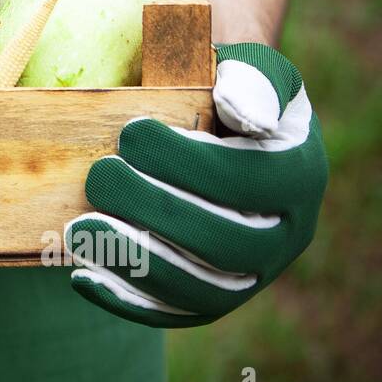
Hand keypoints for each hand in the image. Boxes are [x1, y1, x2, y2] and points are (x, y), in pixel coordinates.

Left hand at [64, 44, 327, 327]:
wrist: (222, 127)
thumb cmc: (229, 89)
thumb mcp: (250, 67)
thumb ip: (253, 80)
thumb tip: (244, 114)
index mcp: (301, 175)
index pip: (248, 180)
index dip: (187, 161)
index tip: (131, 132)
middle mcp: (289, 235)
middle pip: (226, 243)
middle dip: (153, 210)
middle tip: (100, 175)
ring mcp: (255, 275)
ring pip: (203, 290)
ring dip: (137, 263)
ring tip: (80, 228)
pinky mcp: (217, 299)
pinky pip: (176, 314)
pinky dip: (128, 300)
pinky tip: (82, 275)